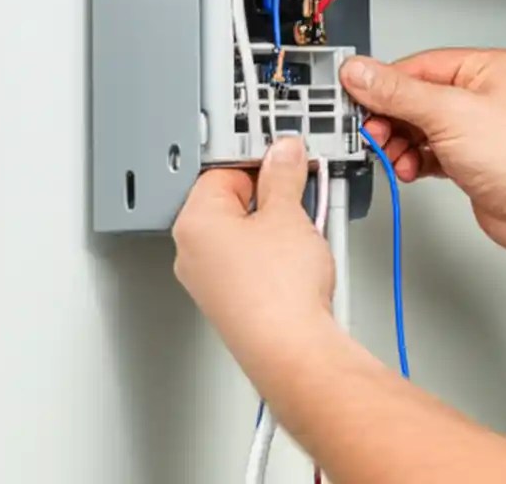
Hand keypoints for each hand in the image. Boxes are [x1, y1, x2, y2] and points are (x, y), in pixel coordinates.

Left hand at [172, 137, 334, 368]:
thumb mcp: (288, 214)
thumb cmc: (278, 292)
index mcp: (194, 223)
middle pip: (234, 204)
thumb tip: (282, 155)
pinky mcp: (234, 303)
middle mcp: (193, 253)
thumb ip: (284, 175)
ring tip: (311, 229)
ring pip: (248, 235)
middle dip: (272, 197)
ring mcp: (212, 282)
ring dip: (280, 226)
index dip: (258, 161)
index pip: (221, 171)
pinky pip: (255, 263)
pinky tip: (305, 258)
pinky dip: (279, 255)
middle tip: (303, 193)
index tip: (285, 160)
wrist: (292, 349)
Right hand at [339, 49, 505, 251]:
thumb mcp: (448, 114)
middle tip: (373, 133)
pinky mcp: (467, 158)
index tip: (355, 96)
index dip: (384, 83)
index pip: (419, 66)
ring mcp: (473, 128)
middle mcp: (480, 94)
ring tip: (394, 154)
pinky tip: (410, 168)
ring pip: (418, 127)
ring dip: (400, 143)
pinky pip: (427, 152)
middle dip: (390, 119)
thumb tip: (361, 72)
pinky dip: (414, 160)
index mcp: (484, 68)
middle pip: (414, 97)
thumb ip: (398, 93)